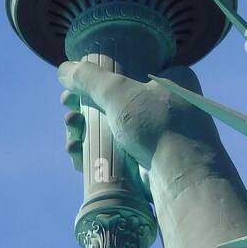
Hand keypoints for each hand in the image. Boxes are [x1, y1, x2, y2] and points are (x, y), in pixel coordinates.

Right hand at [58, 61, 224, 181]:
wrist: (182, 177)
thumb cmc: (157, 124)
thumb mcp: (118, 90)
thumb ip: (89, 77)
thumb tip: (64, 70)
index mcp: (173, 81)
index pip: (132, 71)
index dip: (101, 78)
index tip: (75, 87)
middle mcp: (170, 108)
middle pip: (116, 103)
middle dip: (85, 109)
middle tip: (69, 111)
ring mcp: (161, 138)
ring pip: (114, 131)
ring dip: (86, 132)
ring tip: (72, 135)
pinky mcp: (151, 164)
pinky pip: (118, 155)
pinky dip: (96, 154)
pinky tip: (77, 154)